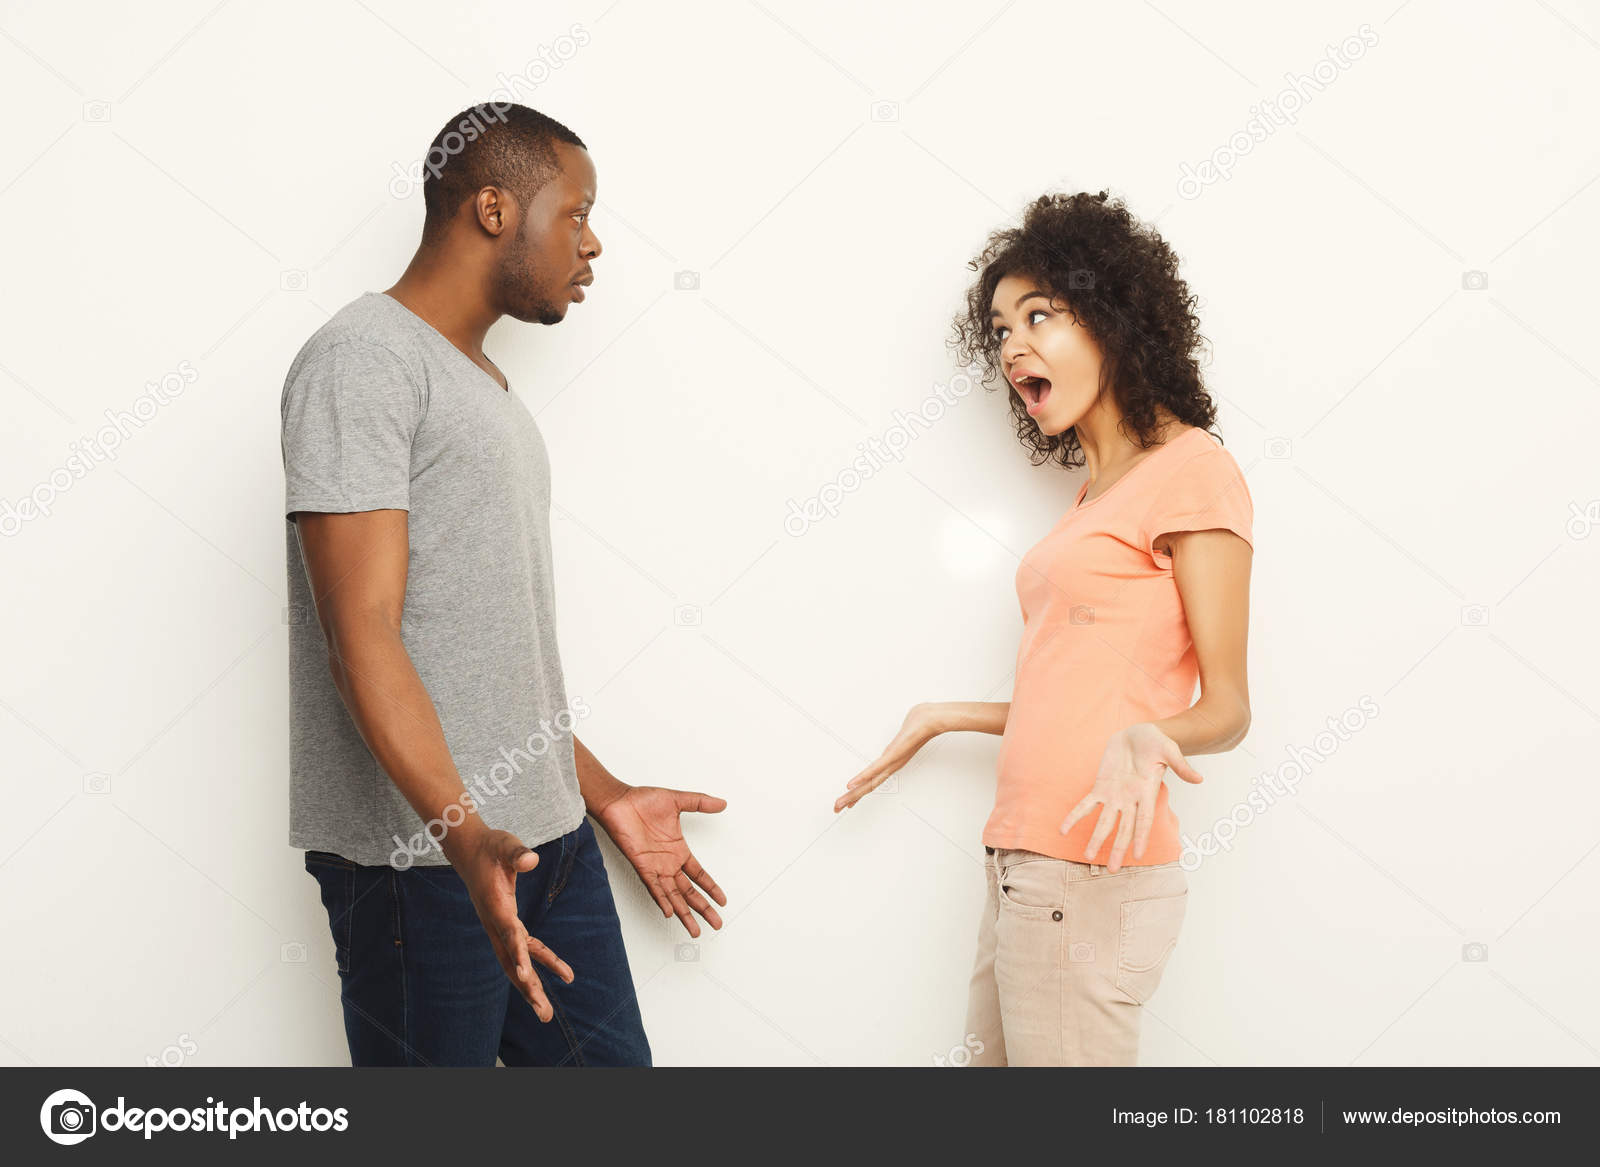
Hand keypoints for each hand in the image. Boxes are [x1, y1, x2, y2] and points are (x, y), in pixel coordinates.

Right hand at [451, 828, 574, 1020]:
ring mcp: (498, 927)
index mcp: (495, 906)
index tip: (528, 977)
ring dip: (532, 986)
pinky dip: (540, 961)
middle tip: (544, 1014)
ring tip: (547, 1013)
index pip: (509, 935)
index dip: (519, 956)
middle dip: (528, 989)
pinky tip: (561, 972)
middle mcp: (495, 923)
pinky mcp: (506, 923)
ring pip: (516, 963)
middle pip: (511, 962)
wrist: (470, 849)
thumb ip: (517, 853)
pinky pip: (524, 948)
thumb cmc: (490, 846)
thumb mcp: (504, 844)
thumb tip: (531, 859)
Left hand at [594, 786, 727, 937]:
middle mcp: (668, 863)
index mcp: (678, 850)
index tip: (722, 901)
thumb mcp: (678, 800)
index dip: (711, 888)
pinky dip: (662, 900)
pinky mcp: (642, 866)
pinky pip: (654, 887)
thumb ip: (700, 803)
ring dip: (685, 913)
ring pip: (674, 896)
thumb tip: (721, 803)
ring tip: (695, 929)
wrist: (619, 801)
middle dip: (703, 908)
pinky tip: (670, 913)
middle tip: (716, 924)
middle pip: (689, 892)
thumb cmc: (643, 801)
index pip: (699, 874)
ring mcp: (655, 867)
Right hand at [835, 704, 938, 811]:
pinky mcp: (894, 755)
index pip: (872, 780)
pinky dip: (862, 778)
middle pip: (868, 786)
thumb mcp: (907, 734)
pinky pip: (875, 769)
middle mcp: (892, 765)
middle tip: (836, 808)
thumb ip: (902, 738)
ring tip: (841, 803)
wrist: (933, 720)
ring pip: (869, 781)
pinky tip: (851, 785)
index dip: (859, 791)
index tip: (849, 802)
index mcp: (892, 761)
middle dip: (851, 798)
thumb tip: (901, 736)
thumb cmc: (922, 723)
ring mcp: (893, 761)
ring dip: (853, 794)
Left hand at [1059, 723, 1203, 872]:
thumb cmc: (1157, 742)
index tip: (1137, 856)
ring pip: (1104, 821)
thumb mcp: (1169, 750)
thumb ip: (1181, 765)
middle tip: (1112, 870)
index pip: (1143, 819)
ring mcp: (1114, 795)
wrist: (1139, 734)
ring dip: (1096, 838)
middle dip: (1118, 848)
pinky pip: (1086, 804)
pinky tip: (1063, 830)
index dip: (1140, 837)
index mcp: (1147, 793)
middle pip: (1123, 828)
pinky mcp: (1100, 787)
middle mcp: (1130, 799)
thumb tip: (1199, 778)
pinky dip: (1075, 816)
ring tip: (1088, 856)